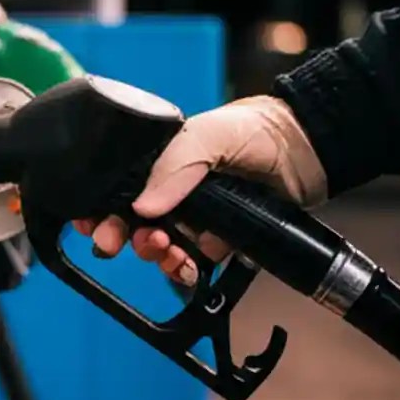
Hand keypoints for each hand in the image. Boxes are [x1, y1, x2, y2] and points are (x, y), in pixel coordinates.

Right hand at [72, 95, 326, 284]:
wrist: (308, 152)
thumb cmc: (258, 129)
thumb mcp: (208, 134)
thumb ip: (174, 165)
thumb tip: (143, 206)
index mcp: (161, 161)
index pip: (118, 187)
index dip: (100, 207)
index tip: (91, 223)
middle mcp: (174, 190)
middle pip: (132, 221)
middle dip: (121, 237)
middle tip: (121, 243)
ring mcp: (196, 216)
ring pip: (159, 245)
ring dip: (154, 254)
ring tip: (165, 250)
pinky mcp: (218, 239)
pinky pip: (190, 262)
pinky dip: (182, 270)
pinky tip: (185, 267)